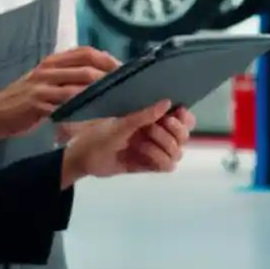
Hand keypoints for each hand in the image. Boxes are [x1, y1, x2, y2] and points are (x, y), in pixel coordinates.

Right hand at [0, 47, 118, 138]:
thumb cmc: (24, 100)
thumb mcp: (44, 82)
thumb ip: (66, 77)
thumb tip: (95, 78)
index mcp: (52, 61)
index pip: (85, 52)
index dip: (106, 58)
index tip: (123, 69)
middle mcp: (48, 68)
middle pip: (86, 64)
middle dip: (109, 74)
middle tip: (127, 86)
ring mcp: (41, 85)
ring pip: (78, 83)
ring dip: (99, 91)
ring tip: (117, 100)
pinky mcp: (37, 103)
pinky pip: (64, 104)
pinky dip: (81, 109)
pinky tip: (94, 115)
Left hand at [60, 101, 196, 185]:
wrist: (84, 159)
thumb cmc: (99, 135)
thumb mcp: (121, 123)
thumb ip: (144, 114)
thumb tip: (167, 102)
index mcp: (153, 118)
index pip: (184, 118)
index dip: (185, 117)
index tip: (177, 113)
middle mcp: (158, 134)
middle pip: (183, 136)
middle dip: (173, 132)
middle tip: (153, 128)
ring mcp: (154, 151)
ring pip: (177, 152)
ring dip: (163, 146)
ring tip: (142, 142)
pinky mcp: (149, 166)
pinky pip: (167, 166)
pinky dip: (158, 159)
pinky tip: (141, 152)